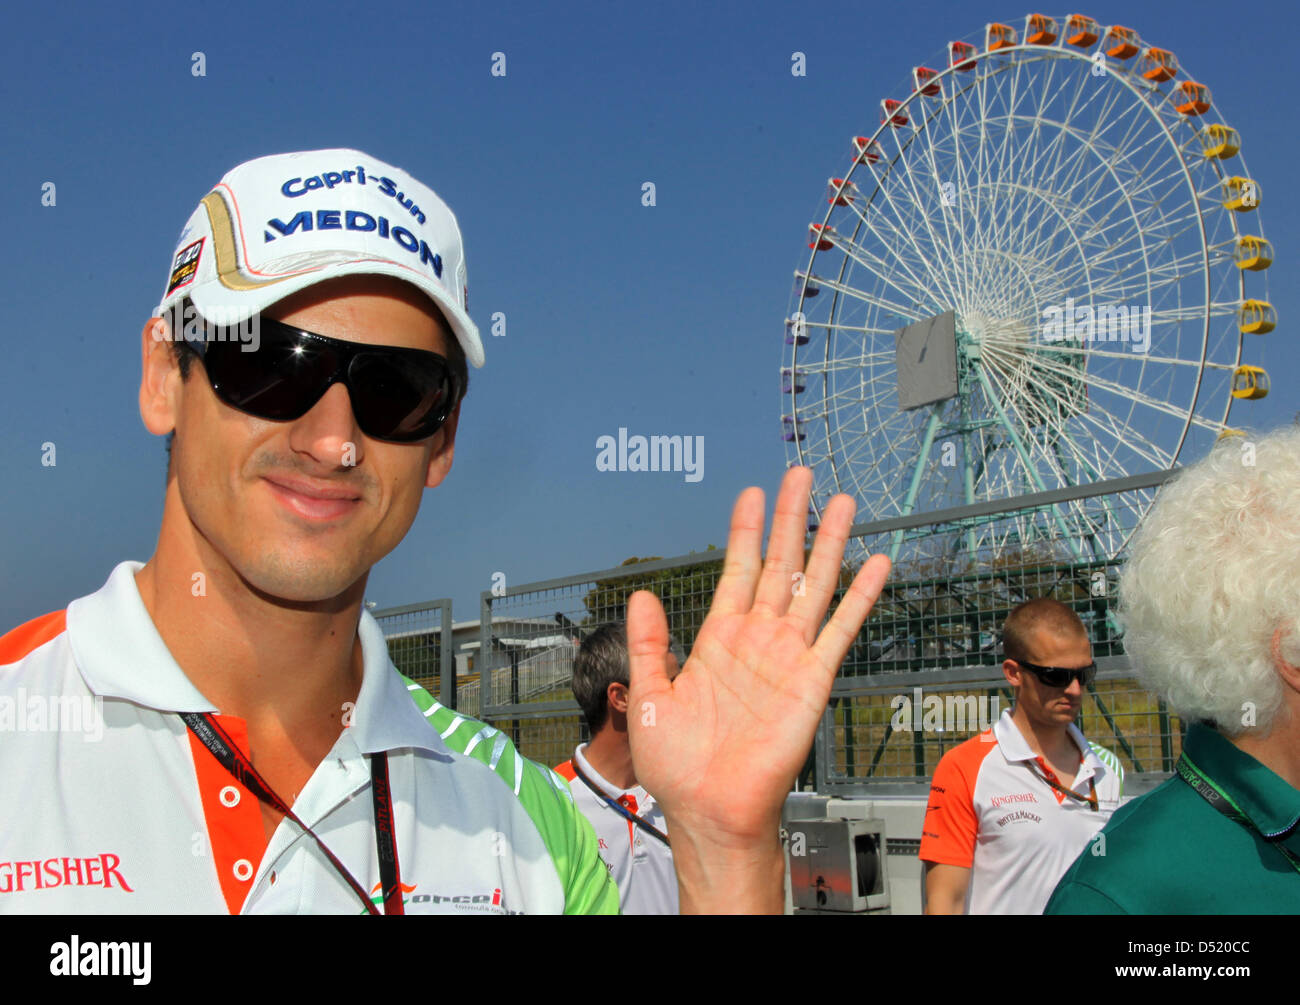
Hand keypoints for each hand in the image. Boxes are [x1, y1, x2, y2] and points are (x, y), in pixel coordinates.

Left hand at [627, 466, 889, 911]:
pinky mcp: (812, 681)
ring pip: (814, 586)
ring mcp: (787, 658)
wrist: (710, 812)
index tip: (752, 493)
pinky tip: (876, 564)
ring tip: (843, 502)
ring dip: (828, 544)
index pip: (737, 572)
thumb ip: (651, 646)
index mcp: (718, 640)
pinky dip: (860, 597)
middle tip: (801, 476)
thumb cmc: (678, 767)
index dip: (746, 532)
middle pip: (779, 566)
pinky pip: (840, 631)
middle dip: (790, 520)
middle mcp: (757, 641)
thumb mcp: (650, 698)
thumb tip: (641, 596)